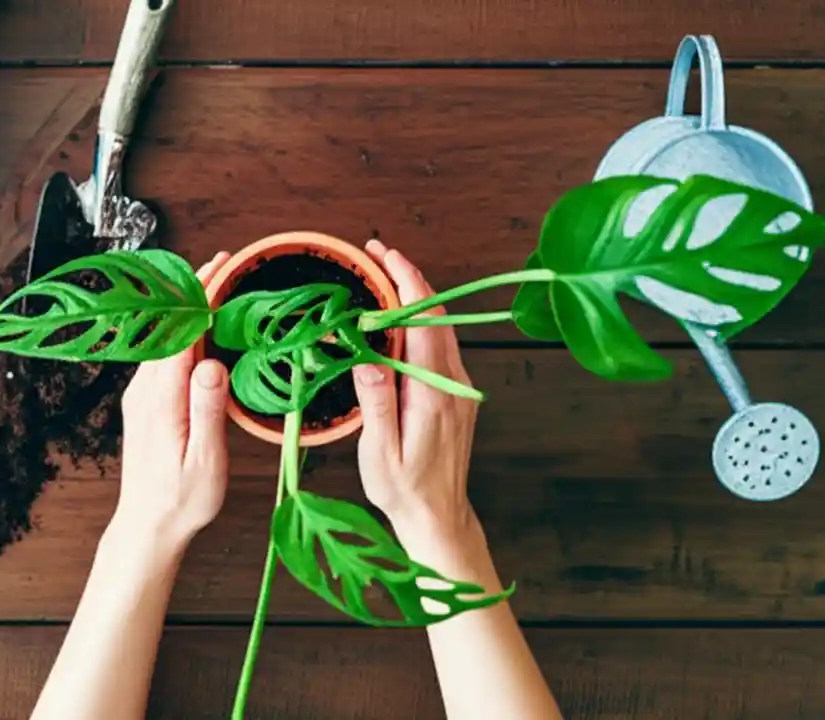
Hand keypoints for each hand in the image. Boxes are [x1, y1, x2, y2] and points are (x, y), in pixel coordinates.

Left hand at [114, 252, 231, 546]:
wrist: (147, 526)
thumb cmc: (181, 500)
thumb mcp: (204, 460)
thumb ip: (208, 410)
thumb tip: (213, 364)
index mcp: (161, 398)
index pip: (180, 331)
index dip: (200, 294)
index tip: (220, 265)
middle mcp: (144, 388)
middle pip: (169, 325)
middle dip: (196, 290)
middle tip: (227, 264)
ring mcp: (141, 394)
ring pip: (166, 338)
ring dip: (191, 310)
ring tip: (221, 287)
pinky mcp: (145, 402)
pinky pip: (164, 355)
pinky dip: (185, 333)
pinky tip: (204, 330)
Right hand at [352, 240, 479, 542]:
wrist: (438, 517)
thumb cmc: (404, 491)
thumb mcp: (379, 453)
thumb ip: (376, 404)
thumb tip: (366, 359)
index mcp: (432, 394)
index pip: (422, 323)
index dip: (406, 283)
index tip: (385, 256)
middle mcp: (452, 384)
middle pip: (435, 315)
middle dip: (408, 278)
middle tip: (375, 255)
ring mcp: (458, 388)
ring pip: (439, 327)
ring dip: (414, 298)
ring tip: (381, 278)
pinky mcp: (455, 395)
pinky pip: (439, 345)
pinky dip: (418, 322)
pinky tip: (395, 320)